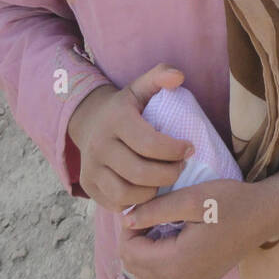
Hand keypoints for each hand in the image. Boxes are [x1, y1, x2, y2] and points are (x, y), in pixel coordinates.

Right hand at [66, 63, 194, 212]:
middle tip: (181, 167)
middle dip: (169, 173)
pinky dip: (137, 202)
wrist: (90, 121)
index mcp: (115, 120)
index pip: (149, 143)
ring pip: (127, 193)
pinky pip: (116, 203)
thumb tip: (178, 77)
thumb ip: (160, 75)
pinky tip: (150, 189)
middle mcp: (98, 145)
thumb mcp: (141, 87)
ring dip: (154, 191)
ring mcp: (91, 167)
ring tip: (165, 179)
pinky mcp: (89, 185)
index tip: (190, 148)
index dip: (175, 150)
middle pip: (140, 172)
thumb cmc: (126, 106)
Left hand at [117, 178, 272, 278]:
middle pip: (134, 268)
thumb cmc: (230, 202)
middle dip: (134, 242)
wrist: (263, 215)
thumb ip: (156, 209)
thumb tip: (126, 220)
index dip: (129, 229)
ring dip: (144, 255)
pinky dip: (158, 271)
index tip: (143, 209)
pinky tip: (169, 250)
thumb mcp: (192, 197)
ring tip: (158, 229)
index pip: (130, 252)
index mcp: (177, 262)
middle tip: (150, 216)